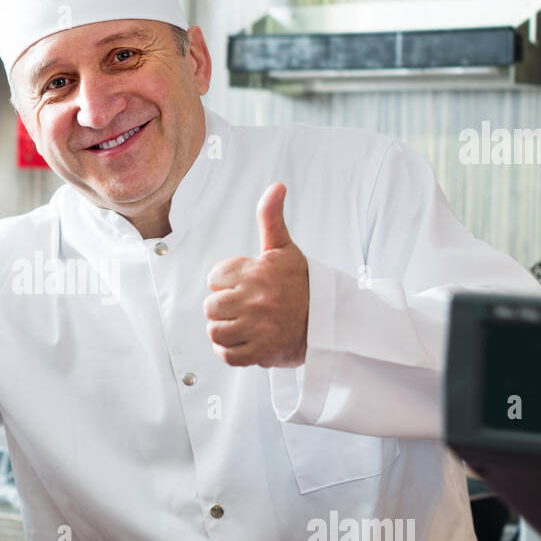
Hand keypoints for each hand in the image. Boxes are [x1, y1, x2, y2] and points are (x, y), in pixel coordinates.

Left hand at [204, 183, 308, 367]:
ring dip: (225, 331)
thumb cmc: (302, 284)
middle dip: (223, 308)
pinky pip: (228, 354)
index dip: (225, 283)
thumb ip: (272, 217)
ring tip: (242, 326)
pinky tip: (243, 342)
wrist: (330, 321)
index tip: (245, 286)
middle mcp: (255, 298)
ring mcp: (258, 326)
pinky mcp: (262, 351)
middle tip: (243, 309)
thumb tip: (276, 186)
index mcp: (257, 271)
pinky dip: (230, 351)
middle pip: (211, 306)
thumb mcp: (285, 248)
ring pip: (216, 331)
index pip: (214, 277)